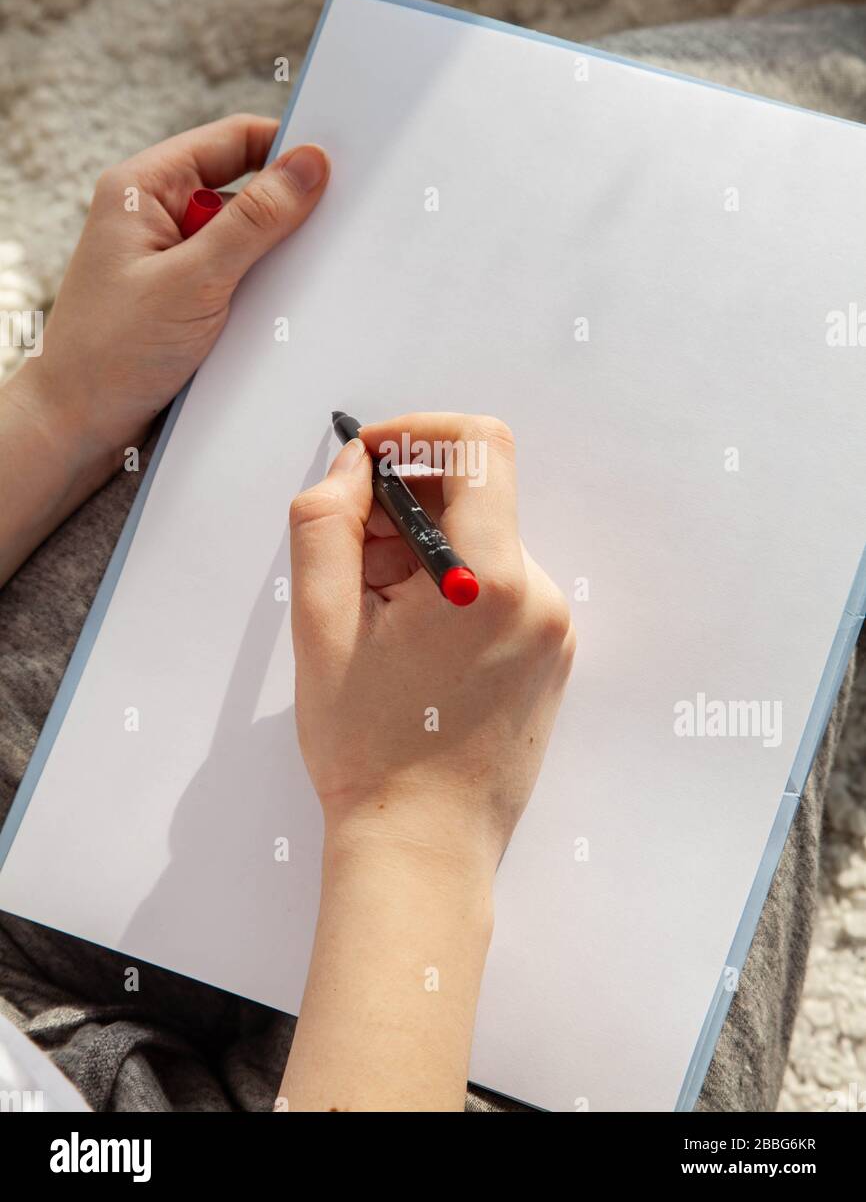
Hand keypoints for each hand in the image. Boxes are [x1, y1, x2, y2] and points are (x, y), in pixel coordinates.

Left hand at [0, 115, 328, 584]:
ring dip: (271, 261)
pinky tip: (270, 315)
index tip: (336, 171)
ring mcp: (171, 256)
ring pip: (245, 239)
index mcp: (143, 187)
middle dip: (285, 215)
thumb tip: (309, 166)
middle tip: (325, 237)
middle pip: (245, 188)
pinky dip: (259, 292)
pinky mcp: (184, 294)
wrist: (79, 425)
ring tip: (285, 289)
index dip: (286, 149)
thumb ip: (255, 221)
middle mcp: (156, 213)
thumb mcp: (194, 281)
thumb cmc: (112, 352)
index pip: (233, 140)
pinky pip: (237, 277)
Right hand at [290, 412, 574, 871]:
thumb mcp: (319, 624)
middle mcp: (540, 594)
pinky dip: (449, 588)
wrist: (422, 848)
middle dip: (403, 507)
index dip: (418, 432)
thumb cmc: (369, 748)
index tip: (369, 457)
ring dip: (421, 554)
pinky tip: (408, 643)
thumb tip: (354, 467)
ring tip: (374, 618)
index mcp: (490, 579)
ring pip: (481, 544)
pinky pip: (498, 587)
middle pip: (475, 498)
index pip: (480, 447)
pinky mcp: (553, 655)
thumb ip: (325, 523)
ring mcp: (554, 628)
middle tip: (348, 563)